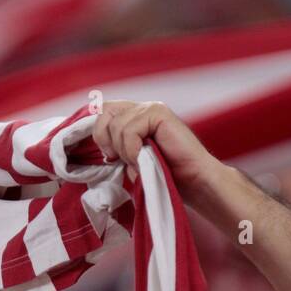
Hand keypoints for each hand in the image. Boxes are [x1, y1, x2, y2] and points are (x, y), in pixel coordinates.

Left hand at [91, 100, 224, 204]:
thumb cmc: (165, 176)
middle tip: (117, 160)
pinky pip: (129, 130)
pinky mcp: (159, 112)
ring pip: (115, 125)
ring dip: (123, 151)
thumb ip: (115, 150)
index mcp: (133, 117)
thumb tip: (96, 148)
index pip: (102, 112)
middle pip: (103, 112)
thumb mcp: (132, 162)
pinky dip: (132, 150)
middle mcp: (141, 108)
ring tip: (140, 163)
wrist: (194, 182)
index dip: (97, 133)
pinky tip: (145, 159)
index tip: (107, 158)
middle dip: (104, 140)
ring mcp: (150, 108)